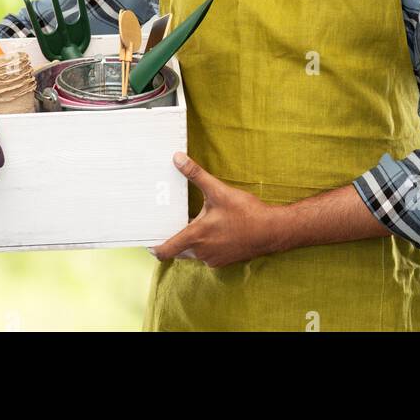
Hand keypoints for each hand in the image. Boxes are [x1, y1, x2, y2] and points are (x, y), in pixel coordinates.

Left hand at [149, 152, 280, 267]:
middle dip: (173, 238)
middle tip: (170, 224)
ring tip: (192, 222)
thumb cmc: (247, 213)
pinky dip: (205, 245)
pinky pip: (206, 254)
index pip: (166, 250)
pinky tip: (212, 230)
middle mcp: (202, 252)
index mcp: (196, 236)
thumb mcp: (219, 190)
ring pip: (192, 252)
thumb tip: (177, 159)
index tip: (147, 240)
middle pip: (177, 250)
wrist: (272, 230)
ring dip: (191, 241)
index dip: (154, 248)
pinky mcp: (223, 261)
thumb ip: (196, 175)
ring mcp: (213, 258)